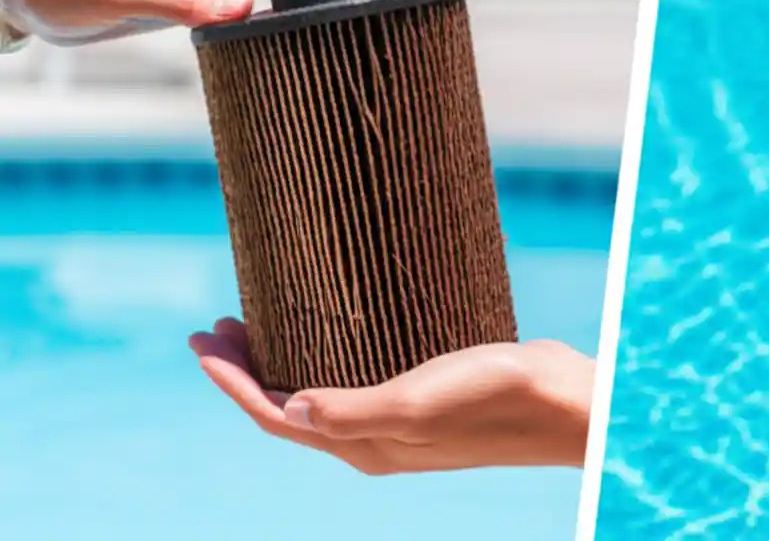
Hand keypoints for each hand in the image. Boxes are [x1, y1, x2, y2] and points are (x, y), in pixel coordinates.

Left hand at [189, 318, 592, 474]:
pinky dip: (328, 358)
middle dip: (248, 370)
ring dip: (284, 363)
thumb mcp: (417, 402)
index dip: (233, 383)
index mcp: (364, 445)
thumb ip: (351, 411)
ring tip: (262, 324)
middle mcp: (374, 439)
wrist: (563, 403)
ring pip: (321, 395)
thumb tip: (287, 406)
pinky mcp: (426, 398)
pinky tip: (335, 331)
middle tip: (221, 324)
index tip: (203, 340)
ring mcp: (401, 421)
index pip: (276, 417)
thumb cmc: (495, 400)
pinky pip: (357, 381)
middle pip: (290, 408)